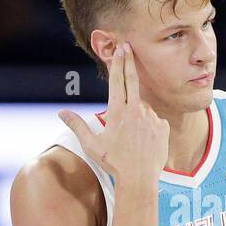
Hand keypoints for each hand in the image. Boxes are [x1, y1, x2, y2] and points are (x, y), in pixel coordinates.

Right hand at [58, 42, 167, 185]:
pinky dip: (148, 127)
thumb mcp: (91, 145)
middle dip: (130, 62)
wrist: (139, 179)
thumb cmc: (113, 163)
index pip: (117, 81)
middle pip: (133, 80)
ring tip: (132, 138)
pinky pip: (154, 121)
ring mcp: (151, 117)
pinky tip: (143, 142)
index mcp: (117, 112)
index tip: (120, 49)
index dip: (118, 63)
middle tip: (129, 47)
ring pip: (142, 108)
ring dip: (136, 115)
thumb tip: (61, 113)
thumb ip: (77, 125)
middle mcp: (136, 111)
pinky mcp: (163, 126)